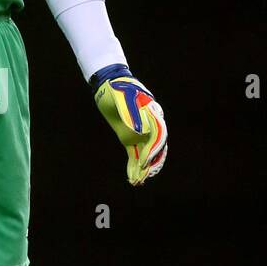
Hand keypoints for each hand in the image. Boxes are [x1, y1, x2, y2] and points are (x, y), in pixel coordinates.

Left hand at [91, 63, 167, 186]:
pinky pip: (134, 154)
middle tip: (143, 176)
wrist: (108, 83)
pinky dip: (133, 166)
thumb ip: (130, 112)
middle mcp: (150, 124)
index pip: (158, 134)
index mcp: (152, 113)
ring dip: (143, 168)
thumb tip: (141, 132)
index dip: (153, 149)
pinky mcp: (130, 138)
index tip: (144, 161)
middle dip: (150, 163)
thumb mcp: (121, 96)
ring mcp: (141, 132)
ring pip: (146, 153)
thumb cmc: (116, 88)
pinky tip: (132, 179)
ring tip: (138, 182)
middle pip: (156, 147)